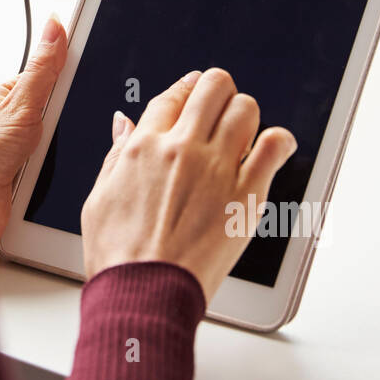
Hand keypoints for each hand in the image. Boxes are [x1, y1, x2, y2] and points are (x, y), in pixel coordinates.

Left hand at [0, 14, 67, 253]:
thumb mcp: (19, 105)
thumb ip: (43, 69)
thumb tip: (54, 25)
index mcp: (13, 97)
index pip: (55, 77)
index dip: (74, 79)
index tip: (87, 83)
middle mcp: (19, 123)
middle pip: (64, 115)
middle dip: (67, 127)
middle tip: (50, 135)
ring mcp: (26, 153)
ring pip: (67, 146)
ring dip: (62, 157)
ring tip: (43, 163)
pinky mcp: (33, 180)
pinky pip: (63, 174)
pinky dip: (61, 178)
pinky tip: (52, 181)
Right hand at [81, 68, 296, 302]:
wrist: (144, 292)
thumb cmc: (119, 255)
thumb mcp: (99, 196)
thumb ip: (116, 153)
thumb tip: (123, 123)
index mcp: (143, 147)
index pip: (172, 95)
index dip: (185, 87)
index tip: (193, 87)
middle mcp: (182, 148)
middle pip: (213, 87)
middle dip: (218, 90)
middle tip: (219, 105)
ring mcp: (218, 169)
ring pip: (245, 108)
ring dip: (245, 113)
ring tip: (243, 130)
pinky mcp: (247, 195)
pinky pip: (274, 146)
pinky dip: (279, 140)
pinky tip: (276, 147)